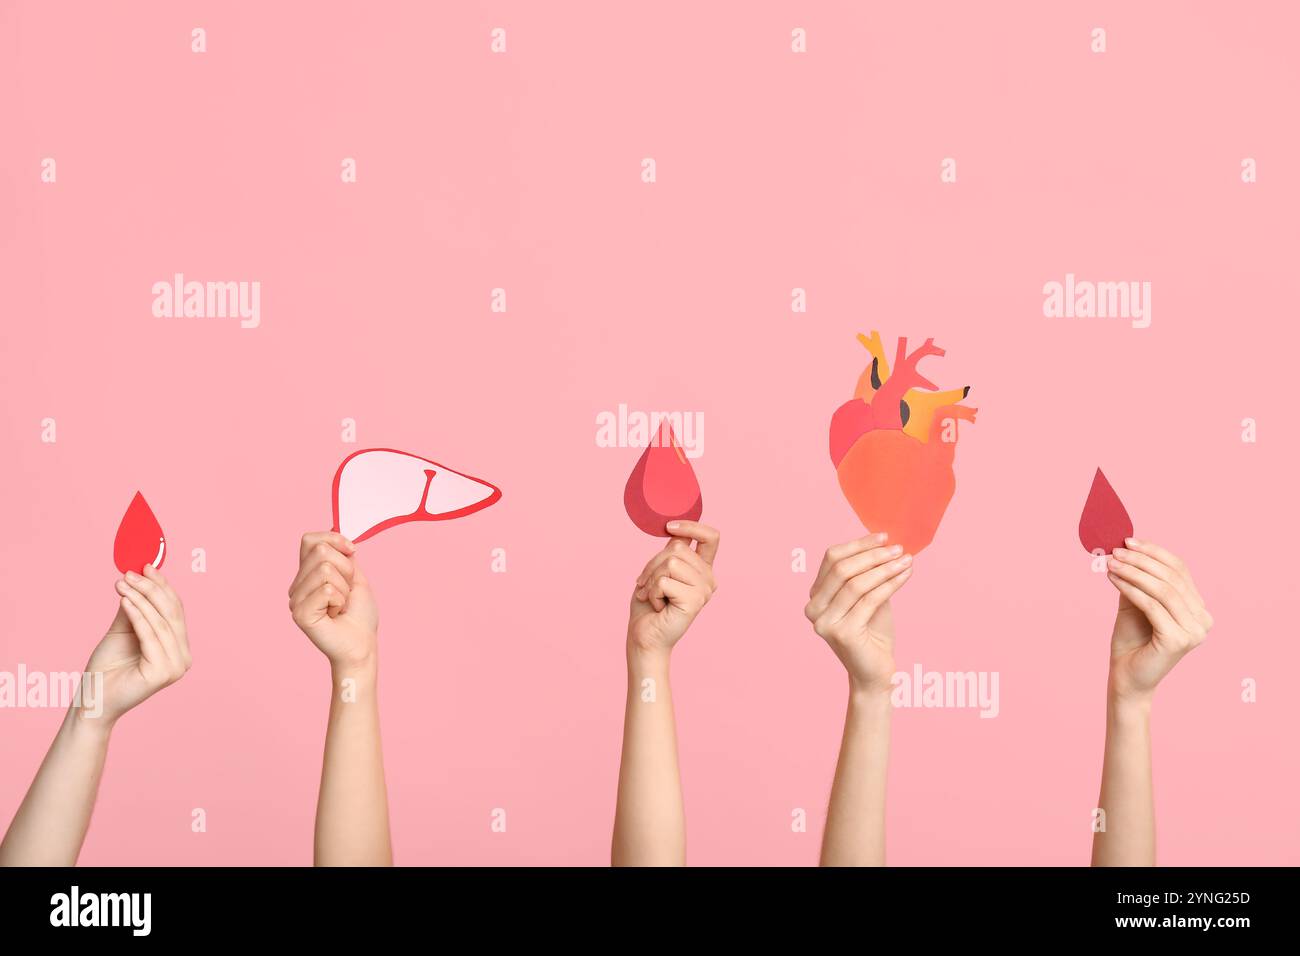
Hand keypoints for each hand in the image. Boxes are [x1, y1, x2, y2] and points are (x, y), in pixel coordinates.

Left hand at [88, 565, 191, 725]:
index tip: (146, 566)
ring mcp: (176, 667)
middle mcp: (183, 657)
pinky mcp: (162, 673)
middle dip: (151, 589)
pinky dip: (137, 615)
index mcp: (179, 647)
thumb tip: (138, 577)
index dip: (163, 586)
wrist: (93, 698)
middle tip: (131, 572)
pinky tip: (124, 601)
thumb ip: (135, 608)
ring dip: (141, 599)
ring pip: (161, 623)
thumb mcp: (124, 629)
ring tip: (122, 584)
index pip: (176, 610)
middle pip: (171, 614)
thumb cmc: (108, 667)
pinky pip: (150, 636)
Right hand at [289, 532, 377, 668]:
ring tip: (340, 605)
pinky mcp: (300, 613)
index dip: (335, 540)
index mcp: (307, 573)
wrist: (362, 644)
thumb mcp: (355, 576)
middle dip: (346, 570)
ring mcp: (295, 599)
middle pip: (321, 552)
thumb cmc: (359, 614)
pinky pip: (327, 590)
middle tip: (346, 593)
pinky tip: (335, 615)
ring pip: (325, 570)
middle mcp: (296, 585)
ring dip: (344, 588)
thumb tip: (335, 527)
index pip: (310, 539)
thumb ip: (342, 554)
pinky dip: (340, 601)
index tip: (352, 552)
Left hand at [627, 521, 719, 657]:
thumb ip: (671, 552)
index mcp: (702, 569)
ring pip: (670, 562)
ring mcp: (704, 590)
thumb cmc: (648, 605)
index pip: (711, 537)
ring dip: (651, 580)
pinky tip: (658, 606)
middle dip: (653, 564)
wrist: (645, 637)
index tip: (669, 526)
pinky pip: (664, 580)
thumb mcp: (659, 570)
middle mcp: (708, 578)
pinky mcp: (695, 601)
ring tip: (653, 597)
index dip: (692, 526)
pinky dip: (651, 592)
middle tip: (647, 585)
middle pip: (678, 547)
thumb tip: (674, 527)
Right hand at [805, 534, 912, 694]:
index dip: (858, 545)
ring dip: (885, 568)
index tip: (884, 537)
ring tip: (906, 560)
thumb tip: (885, 543)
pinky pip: (870, 600)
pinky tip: (905, 575)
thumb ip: (869, 574)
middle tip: (898, 549)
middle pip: (842, 569)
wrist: (876, 673)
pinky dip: (890, 584)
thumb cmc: (873, 634)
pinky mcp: (842, 633)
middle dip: (873, 555)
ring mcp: (825, 622)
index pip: (832, 559)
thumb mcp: (868, 596)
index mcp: (815, 596)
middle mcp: (813, 608)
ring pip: (856, 583)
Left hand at [1105, 538, 1211, 702]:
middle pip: (1171, 578)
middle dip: (1140, 561)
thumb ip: (1138, 578)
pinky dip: (1131, 588)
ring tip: (1110, 563)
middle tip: (1115, 551)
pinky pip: (1152, 606)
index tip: (1128, 541)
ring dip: (1133, 572)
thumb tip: (1127, 547)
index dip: (1154, 553)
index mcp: (1199, 608)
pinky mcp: (1179, 640)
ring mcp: (1194, 631)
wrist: (1127, 676)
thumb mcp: (1136, 602)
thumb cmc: (1132, 639)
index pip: (1180, 570)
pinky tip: (1113, 579)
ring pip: (1162, 590)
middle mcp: (1203, 619)